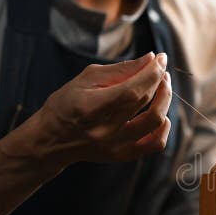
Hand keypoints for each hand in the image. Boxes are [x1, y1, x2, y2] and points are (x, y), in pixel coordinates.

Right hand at [3, 52, 172, 167]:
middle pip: (145, 103)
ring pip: (155, 122)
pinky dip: (163, 126)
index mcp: (90, 109)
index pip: (132, 90)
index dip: (151, 73)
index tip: (160, 58)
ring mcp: (115, 147)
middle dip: (159, 81)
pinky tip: (160, 113)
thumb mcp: (85, 79)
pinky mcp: (123, 156)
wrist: (51, 140)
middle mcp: (104, 132)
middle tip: (160, 69)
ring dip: (165, 100)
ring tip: (162, 86)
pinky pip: (155, 144)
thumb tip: (150, 59)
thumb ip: (120, 70)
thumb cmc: (66, 104)